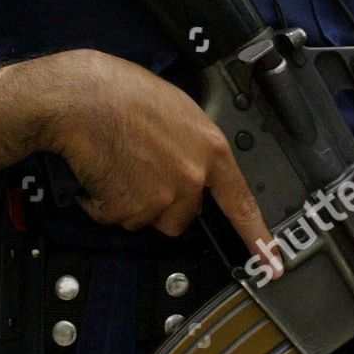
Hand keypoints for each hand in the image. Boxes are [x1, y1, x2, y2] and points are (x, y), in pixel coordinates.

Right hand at [42, 49, 282, 276]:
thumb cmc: (119, 91)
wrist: (82, 97)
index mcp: (210, 148)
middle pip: (181, 217)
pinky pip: (114, 217)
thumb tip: (189, 161)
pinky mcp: (130, 208)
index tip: (272, 263)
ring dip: (127, 201)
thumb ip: (191, 143)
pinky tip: (100, 169)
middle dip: (159, 202)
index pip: (241, 202)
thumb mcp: (175, 108)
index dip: (257, 236)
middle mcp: (191, 176)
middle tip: (137, 168)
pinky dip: (101, 201)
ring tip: (116, 161)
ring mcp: (161, 196)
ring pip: (145, 218)